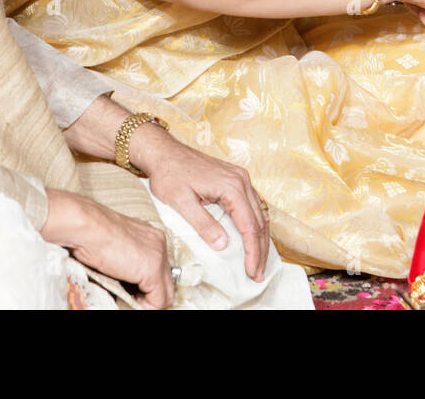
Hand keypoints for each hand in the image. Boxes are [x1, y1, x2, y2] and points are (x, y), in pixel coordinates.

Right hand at [41, 189, 174, 307]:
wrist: (87, 226)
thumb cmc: (92, 232)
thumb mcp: (116, 243)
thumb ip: (128, 258)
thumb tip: (127, 277)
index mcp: (151, 236)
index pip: (160, 267)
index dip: (146, 283)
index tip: (131, 288)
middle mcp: (159, 244)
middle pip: (167, 280)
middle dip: (150, 292)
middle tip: (130, 296)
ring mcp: (159, 256)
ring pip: (166, 292)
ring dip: (148, 300)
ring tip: (128, 297)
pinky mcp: (152, 270)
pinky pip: (158, 301)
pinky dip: (146, 307)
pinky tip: (130, 300)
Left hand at [133, 124, 268, 282]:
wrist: (164, 152)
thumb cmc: (169, 175)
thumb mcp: (181, 203)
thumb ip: (203, 224)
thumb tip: (223, 246)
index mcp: (231, 186)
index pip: (249, 225)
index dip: (253, 252)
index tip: (252, 272)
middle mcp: (241, 180)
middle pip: (259, 221)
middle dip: (260, 249)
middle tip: (258, 274)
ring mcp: (240, 177)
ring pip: (260, 212)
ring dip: (260, 238)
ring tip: (258, 261)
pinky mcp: (236, 178)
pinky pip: (253, 204)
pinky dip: (256, 224)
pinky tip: (253, 238)